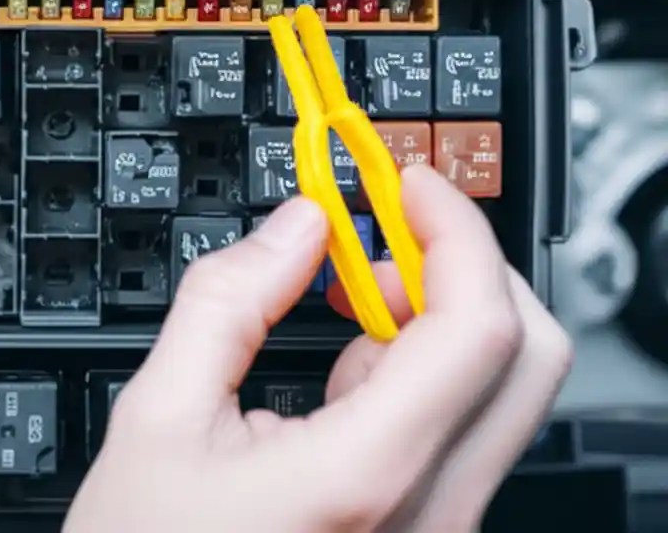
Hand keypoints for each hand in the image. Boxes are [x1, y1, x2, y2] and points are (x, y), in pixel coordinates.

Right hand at [65, 165, 571, 532]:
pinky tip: (343, 375)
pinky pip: (463, 432)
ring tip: (344, 308)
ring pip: (500, 393)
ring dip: (439, 320)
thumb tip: (294, 229)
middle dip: (462, 269)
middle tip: (384, 239)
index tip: (407, 184)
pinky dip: (422, 375)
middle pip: (525, 357)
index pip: (475, 326)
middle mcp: (431, 517)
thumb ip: (228, 302)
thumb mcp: (157, 417)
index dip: (453, 230)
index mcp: (364, 477)